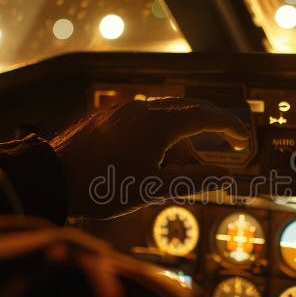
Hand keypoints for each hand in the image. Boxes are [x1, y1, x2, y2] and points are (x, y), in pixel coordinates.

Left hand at [52, 97, 250, 217]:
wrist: (51, 178)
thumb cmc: (104, 187)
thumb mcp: (154, 189)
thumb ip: (194, 181)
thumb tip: (228, 178)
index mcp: (159, 124)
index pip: (206, 116)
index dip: (229, 126)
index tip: (244, 138)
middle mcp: (142, 110)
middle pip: (187, 107)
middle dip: (212, 121)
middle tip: (228, 137)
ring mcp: (122, 111)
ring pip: (164, 111)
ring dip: (186, 126)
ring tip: (192, 153)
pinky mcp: (106, 118)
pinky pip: (144, 116)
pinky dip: (163, 127)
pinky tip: (156, 149)